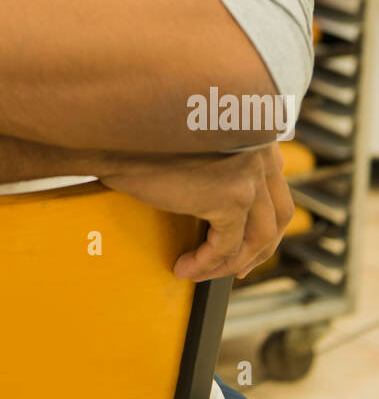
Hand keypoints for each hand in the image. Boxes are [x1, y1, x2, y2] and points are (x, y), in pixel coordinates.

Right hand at [96, 143, 293, 281]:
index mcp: (258, 134)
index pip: (275, 190)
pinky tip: (185, 266)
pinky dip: (206, 264)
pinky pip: (226, 246)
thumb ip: (221, 162)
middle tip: (237, 268)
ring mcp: (251, 174)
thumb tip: (222, 207)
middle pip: (277, 215)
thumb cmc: (145, 133)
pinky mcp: (231, 197)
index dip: (265, 223)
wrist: (120, 127)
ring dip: (229, 263)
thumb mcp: (197, 143)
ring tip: (201, 272)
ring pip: (256, 238)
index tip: (248, 244)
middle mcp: (263, 150)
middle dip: (258, 249)